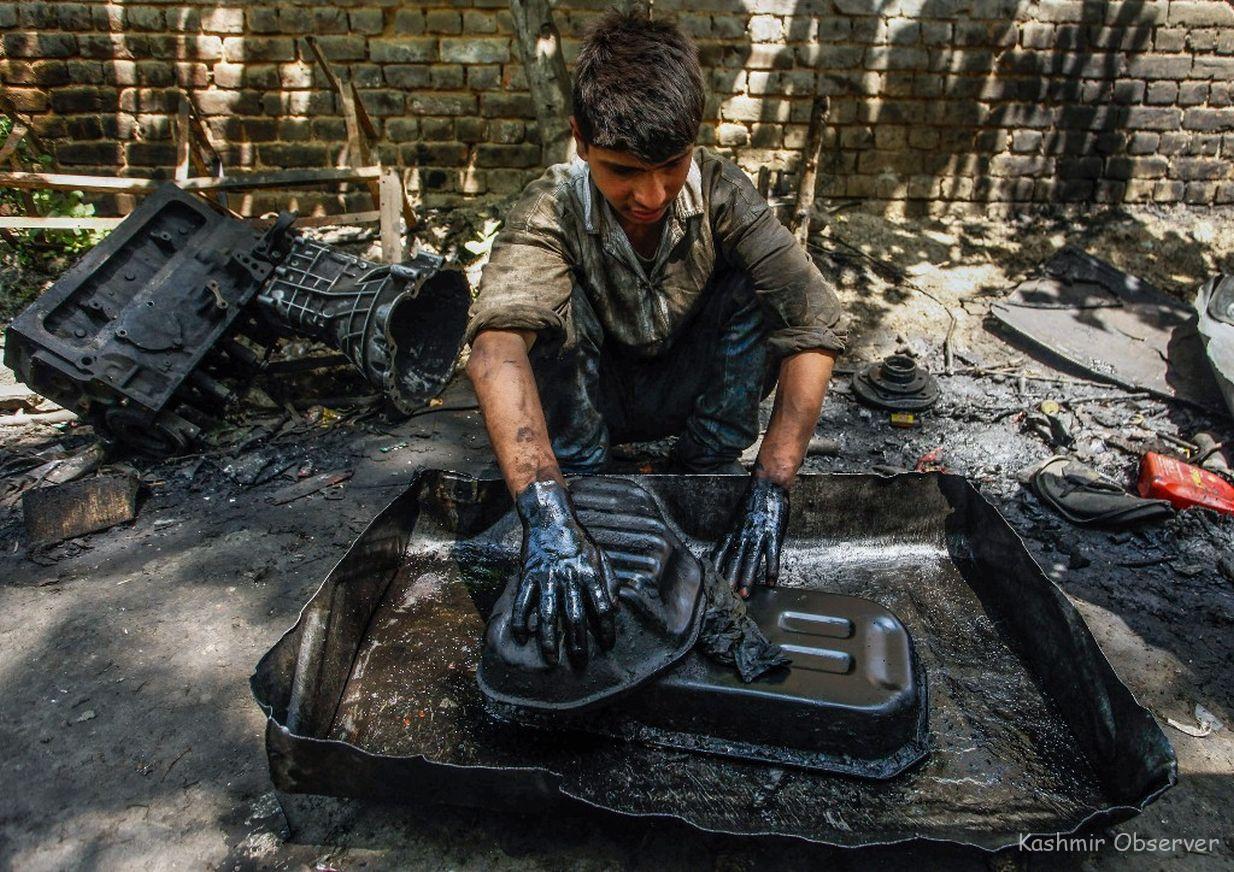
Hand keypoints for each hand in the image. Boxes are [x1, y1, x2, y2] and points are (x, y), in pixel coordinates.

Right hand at [511, 479, 616, 663]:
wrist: (549, 518)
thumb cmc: (577, 539)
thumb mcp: (600, 555)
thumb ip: (610, 580)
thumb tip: (615, 607)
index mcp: (589, 573)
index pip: (602, 606)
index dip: (606, 627)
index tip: (608, 644)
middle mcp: (569, 577)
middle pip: (575, 615)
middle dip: (578, 642)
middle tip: (580, 661)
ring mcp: (547, 577)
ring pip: (548, 613)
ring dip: (550, 639)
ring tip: (552, 658)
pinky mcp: (529, 575)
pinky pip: (523, 602)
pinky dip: (521, 621)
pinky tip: (522, 637)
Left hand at [709, 475, 788, 596]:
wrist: (768, 487)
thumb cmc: (753, 503)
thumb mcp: (736, 519)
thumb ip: (732, 535)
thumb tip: (725, 550)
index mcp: (733, 532)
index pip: (720, 552)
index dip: (715, 568)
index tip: (710, 581)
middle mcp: (743, 535)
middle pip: (734, 560)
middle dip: (730, 578)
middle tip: (726, 594)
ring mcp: (758, 535)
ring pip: (751, 560)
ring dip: (747, 578)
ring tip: (744, 593)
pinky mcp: (773, 535)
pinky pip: (772, 555)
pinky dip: (772, 570)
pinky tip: (771, 582)